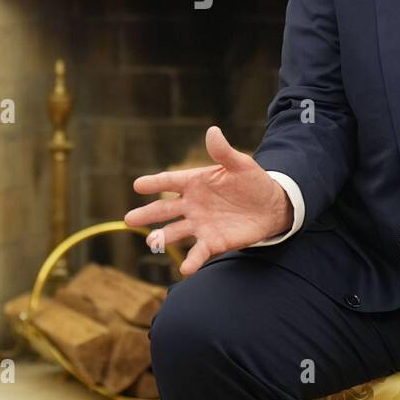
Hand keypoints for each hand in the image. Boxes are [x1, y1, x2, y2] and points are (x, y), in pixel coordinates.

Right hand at [125, 125, 290, 275]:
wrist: (271, 207)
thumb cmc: (252, 181)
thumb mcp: (241, 164)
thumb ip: (224, 152)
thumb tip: (212, 131)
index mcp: (195, 182)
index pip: (170, 182)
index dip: (154, 183)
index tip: (138, 185)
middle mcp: (192, 204)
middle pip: (165, 210)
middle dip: (147, 214)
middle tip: (128, 220)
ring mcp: (200, 224)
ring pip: (176, 232)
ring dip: (163, 237)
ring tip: (151, 241)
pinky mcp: (213, 242)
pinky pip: (198, 252)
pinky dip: (191, 261)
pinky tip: (184, 268)